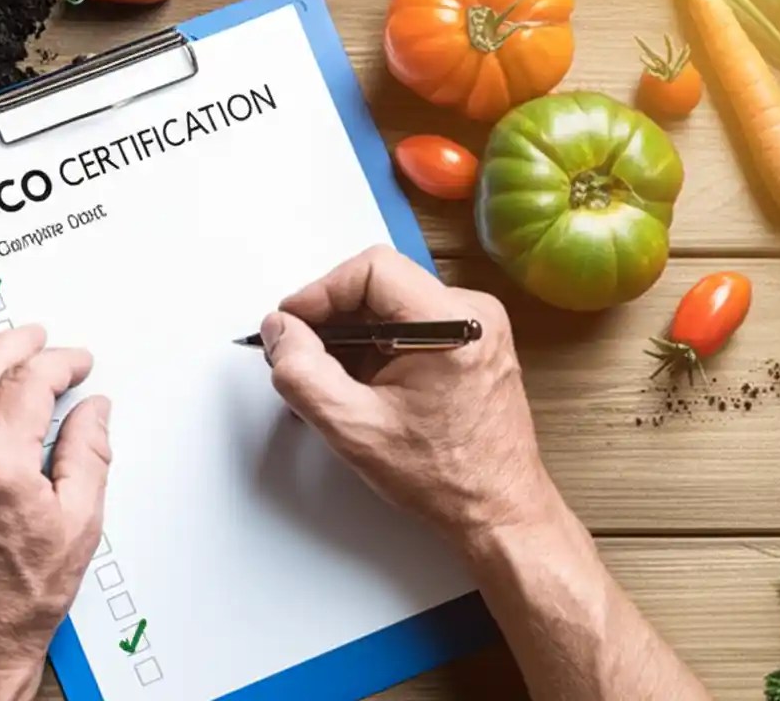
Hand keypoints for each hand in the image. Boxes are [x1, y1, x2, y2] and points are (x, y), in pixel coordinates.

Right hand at [261, 245, 556, 553]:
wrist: (498, 510)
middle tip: (303, 356)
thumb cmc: (447, 478)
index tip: (294, 324)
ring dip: (352, 335)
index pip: (372, 269)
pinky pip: (411, 323)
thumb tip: (281, 331)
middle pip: (381, 284)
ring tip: (334, 381)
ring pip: (392, 304)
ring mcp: (477, 328)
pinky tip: (362, 386)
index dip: (321, 292)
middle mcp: (474, 315)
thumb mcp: (355, 428)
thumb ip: (303, 373)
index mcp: (455, 326)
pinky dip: (376, 347)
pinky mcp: (472, 343)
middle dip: (332, 317)